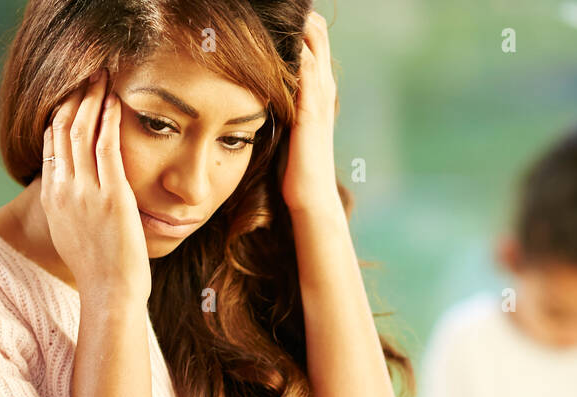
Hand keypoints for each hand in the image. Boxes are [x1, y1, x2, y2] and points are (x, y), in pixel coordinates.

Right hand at [41, 68, 150, 301]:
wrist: (109, 293)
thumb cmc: (100, 271)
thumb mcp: (75, 236)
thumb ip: (73, 210)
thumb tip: (78, 199)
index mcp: (54, 199)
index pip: (51, 145)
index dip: (60, 114)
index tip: (72, 95)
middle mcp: (65, 191)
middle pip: (63, 131)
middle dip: (76, 98)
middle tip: (87, 74)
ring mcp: (87, 193)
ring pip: (82, 133)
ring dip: (92, 100)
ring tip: (102, 78)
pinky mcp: (112, 196)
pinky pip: (107, 148)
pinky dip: (109, 121)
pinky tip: (115, 102)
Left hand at [280, 11, 339, 214]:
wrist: (311, 198)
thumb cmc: (293, 168)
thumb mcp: (286, 125)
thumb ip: (278, 102)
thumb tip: (253, 86)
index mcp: (317, 89)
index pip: (312, 39)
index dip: (296, 22)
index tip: (271, 13)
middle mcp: (323, 86)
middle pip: (316, 31)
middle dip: (296, 16)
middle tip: (270, 5)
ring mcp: (319, 95)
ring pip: (313, 40)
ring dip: (296, 23)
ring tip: (273, 8)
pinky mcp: (311, 108)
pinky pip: (304, 65)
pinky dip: (294, 45)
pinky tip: (275, 34)